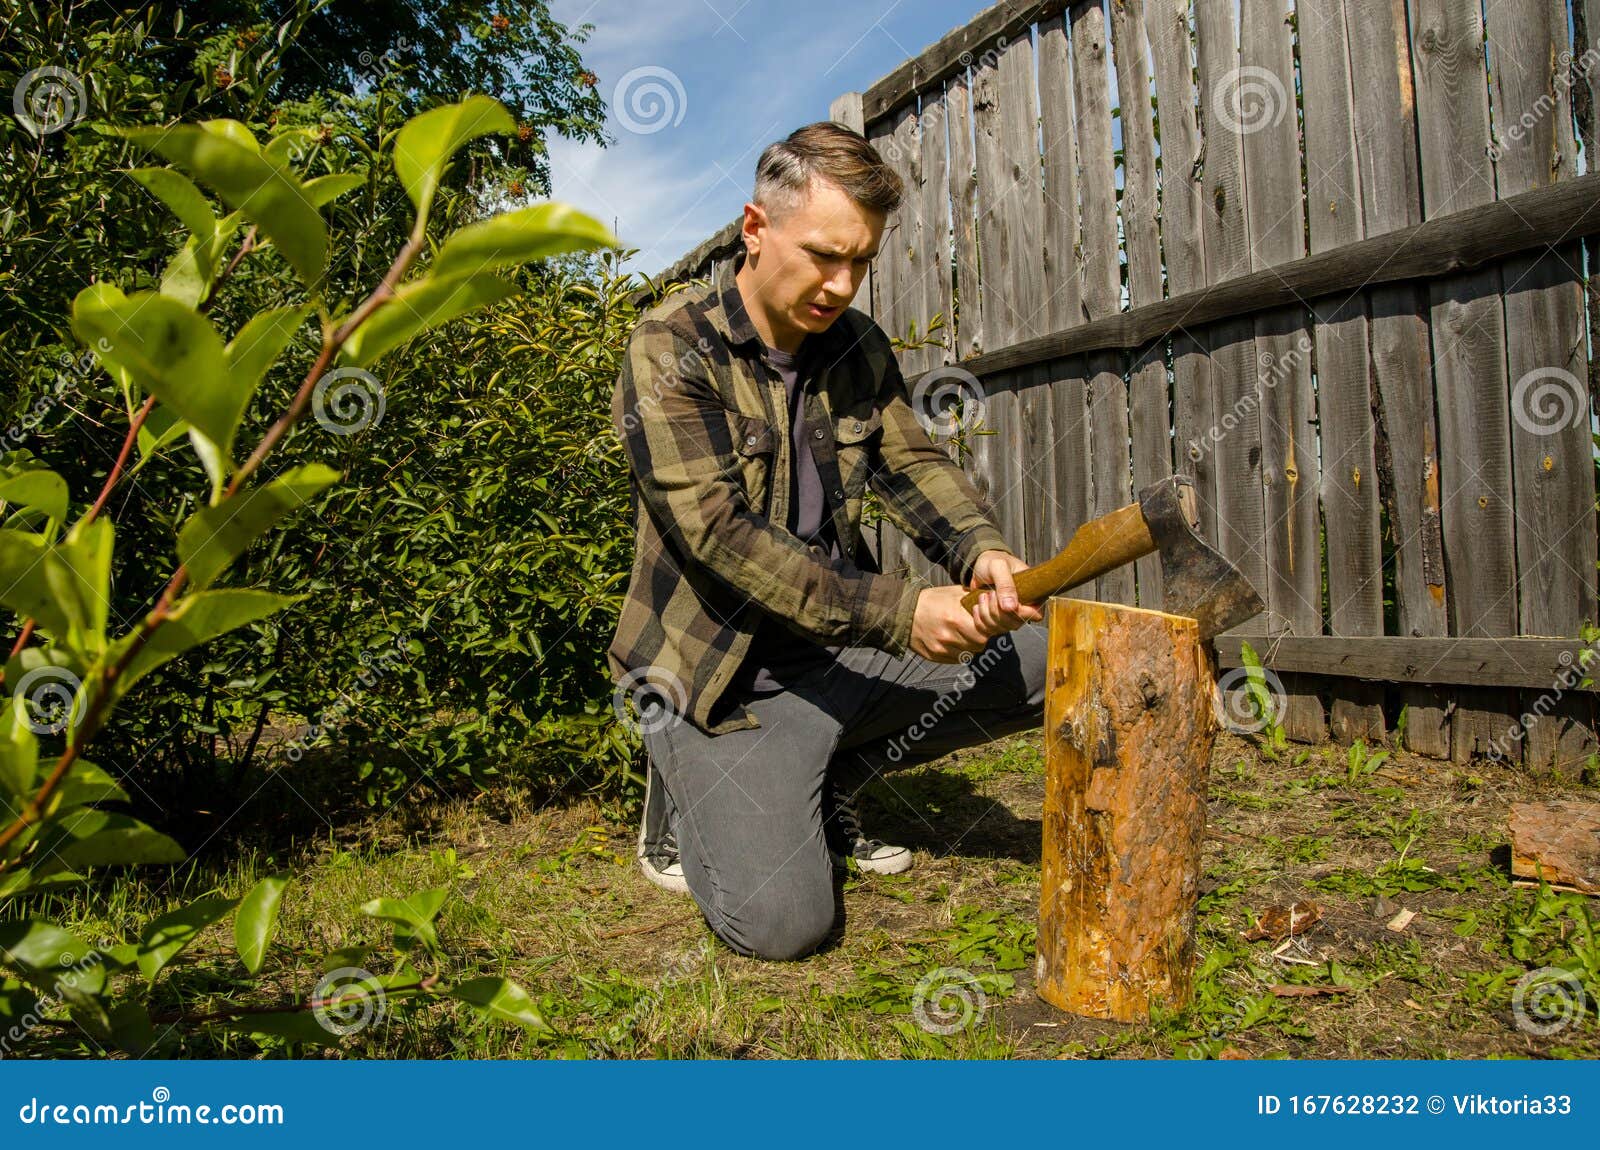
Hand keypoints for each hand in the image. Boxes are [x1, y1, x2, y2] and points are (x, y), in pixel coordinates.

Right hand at [909, 551, 1043, 663]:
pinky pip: (957, 658)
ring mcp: (942, 648)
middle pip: (980, 642)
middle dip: (981, 634)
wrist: (903, 613)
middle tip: (975, 625)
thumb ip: (976, 598)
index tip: (986, 618)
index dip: (989, 623)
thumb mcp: (954, 593)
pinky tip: (953, 639)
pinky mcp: (936, 657)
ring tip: (963, 631)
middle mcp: (950, 635)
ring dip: (971, 643)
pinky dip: (960, 650)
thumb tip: (998, 599)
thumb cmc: (931, 600)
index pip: (986, 627)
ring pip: (970, 651)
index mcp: (956, 617)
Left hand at [965, 549, 1043, 634]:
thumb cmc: (992, 561)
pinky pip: (989, 630)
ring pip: (1002, 628)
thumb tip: (1011, 607)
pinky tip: (977, 606)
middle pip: (1016, 623)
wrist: (979, 565)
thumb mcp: (998, 567)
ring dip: (987, 613)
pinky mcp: (997, 619)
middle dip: (998, 610)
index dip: (1020, 612)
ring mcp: (1010, 614)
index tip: (1005, 602)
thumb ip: (1005, 584)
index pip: (1035, 613)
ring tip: (983, 596)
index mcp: (1032, 592)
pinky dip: (980, 620)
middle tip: (991, 593)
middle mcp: (1023, 606)